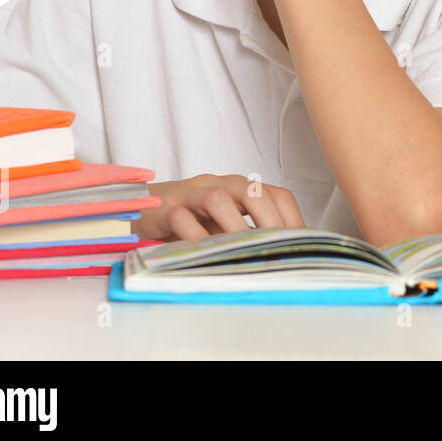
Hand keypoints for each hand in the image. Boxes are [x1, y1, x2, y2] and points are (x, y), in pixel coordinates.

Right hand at [137, 174, 306, 240]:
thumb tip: (282, 256)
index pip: (275, 194)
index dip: (292, 219)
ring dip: (234, 226)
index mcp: (238, 188)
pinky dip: (195, 236)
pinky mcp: (162, 208)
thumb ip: (248, 234)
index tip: (302, 246)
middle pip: (252, 191)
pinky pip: (180, 217)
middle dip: (270, 220)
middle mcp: (218, 185)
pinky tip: (204, 254)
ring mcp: (189, 194)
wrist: (139, 207)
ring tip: (242, 251)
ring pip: (217, 198)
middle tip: (276, 249)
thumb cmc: (188, 218)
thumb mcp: (223, 224)